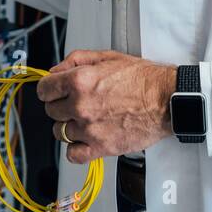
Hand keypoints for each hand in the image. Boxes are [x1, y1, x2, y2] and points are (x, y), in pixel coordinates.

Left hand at [35, 50, 177, 164]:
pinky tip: (84, 139)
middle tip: (75, 103)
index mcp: (80, 81)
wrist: (167, 100)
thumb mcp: (107, 56)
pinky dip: (75, 149)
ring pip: (60, 132)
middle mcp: (81, 105)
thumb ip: (76, 60)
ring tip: (85, 119)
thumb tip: (55, 70)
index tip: (54, 91)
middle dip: (60, 105)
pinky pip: (73, 154)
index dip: (49, 88)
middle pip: (51, 111)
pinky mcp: (101, 147)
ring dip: (68, 126)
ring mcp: (90, 129)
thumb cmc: (142, 79)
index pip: (44, 89)